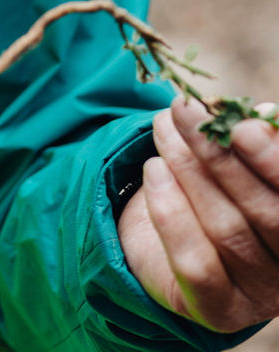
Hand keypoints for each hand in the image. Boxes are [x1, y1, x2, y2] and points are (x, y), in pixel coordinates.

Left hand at [118, 97, 278, 331]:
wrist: (177, 235)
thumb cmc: (221, 183)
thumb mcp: (240, 155)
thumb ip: (254, 138)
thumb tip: (265, 115)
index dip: (273, 160)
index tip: (241, 125)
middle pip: (264, 212)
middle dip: (219, 156)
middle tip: (183, 110)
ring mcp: (260, 294)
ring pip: (227, 230)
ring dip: (188, 171)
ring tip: (163, 130)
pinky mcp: (219, 310)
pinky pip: (196, 265)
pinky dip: (172, 214)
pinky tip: (154, 171)